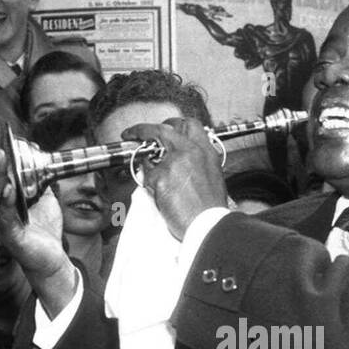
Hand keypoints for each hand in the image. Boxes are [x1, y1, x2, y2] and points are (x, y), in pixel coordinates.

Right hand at [0, 127, 77, 314]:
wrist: (52, 259)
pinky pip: (6, 217)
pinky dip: (7, 202)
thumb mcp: (45, 200)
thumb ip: (40, 182)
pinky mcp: (11, 236)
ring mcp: (1, 223)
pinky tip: (9, 189)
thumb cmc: (44, 231)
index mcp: (3, 198)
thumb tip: (43, 163)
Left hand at [121, 118, 228, 238]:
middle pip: (163, 129)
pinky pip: (146, 176)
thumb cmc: (210, 207)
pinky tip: (162, 196)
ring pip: (150, 156)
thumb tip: (176, 157)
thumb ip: (195, 161)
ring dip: (149, 167)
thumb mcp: (212, 176)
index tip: (160, 127)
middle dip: (146, 129)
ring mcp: (174, 163)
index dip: (171, 124)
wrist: (209, 224)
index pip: (187, 124)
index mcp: (205, 151)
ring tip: (160, 185)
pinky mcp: (160, 178)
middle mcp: (190, 151)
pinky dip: (150, 185)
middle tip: (137, 134)